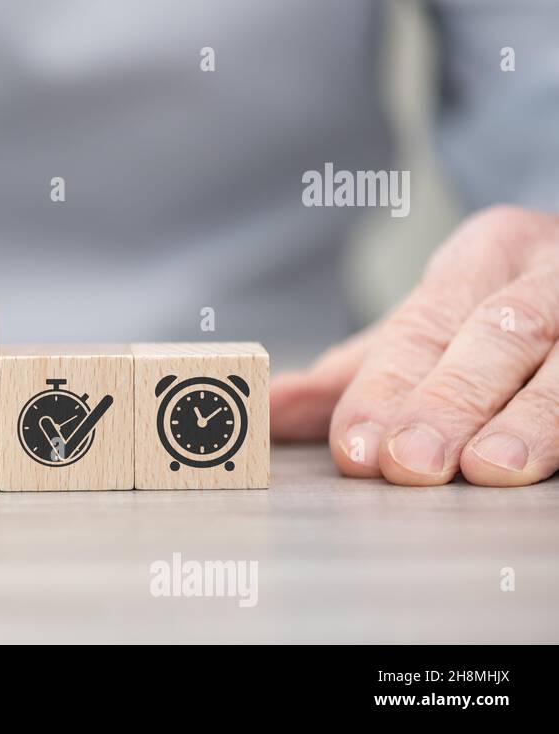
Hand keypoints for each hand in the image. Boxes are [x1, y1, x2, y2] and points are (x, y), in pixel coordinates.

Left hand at [271, 206, 558, 486]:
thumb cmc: (497, 309)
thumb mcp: (425, 327)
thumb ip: (350, 374)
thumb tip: (263, 411)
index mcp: (485, 254)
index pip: (427, 324)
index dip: (389, 388)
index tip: (357, 447)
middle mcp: (551, 271)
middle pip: (499, 335)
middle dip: (450, 402)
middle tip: (409, 464)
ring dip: (532, 420)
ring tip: (492, 469)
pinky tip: (558, 466)